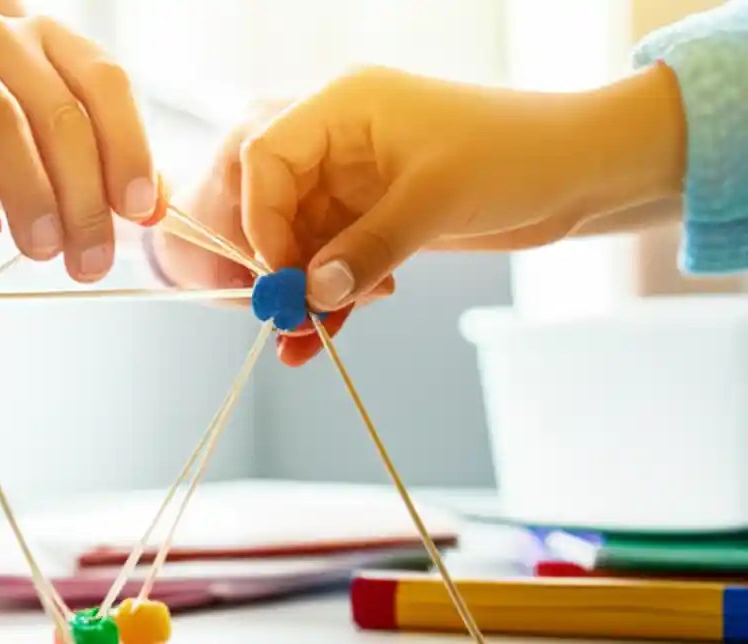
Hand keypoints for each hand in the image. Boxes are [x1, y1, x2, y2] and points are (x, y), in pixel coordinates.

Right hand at [0, 12, 156, 282]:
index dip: (129, 146)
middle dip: (82, 196)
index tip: (137, 212)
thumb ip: (97, 171)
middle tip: (88, 262)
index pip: (104, 83)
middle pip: (56, 112)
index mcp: (45, 42)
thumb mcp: (38, 149)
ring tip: (40, 250)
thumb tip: (156, 212)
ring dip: (30, 194)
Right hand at [240, 63, 685, 311]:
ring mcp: (350, 178)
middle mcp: (335, 138)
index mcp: (342, 106)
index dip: (260, 219)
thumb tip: (312, 295)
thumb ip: (368, 247)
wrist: (580, 169)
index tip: (281, 275)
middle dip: (264, 255)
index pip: (263, 156)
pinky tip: (322, 338)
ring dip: (295, 289)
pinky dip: (323, 297)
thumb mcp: (438, 200)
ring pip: (294, 237)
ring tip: (303, 337)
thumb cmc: (519, 155)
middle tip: (276, 307)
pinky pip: (327, 259)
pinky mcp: (369, 215)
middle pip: (264, 195)